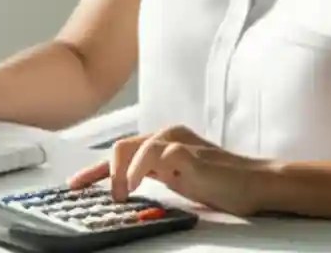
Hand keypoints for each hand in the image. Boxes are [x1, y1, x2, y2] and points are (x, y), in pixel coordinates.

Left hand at [67, 125, 273, 216]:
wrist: (254, 184)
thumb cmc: (219, 183)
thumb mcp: (177, 180)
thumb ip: (154, 176)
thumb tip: (124, 187)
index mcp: (162, 142)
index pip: (121, 152)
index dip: (95, 169)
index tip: (75, 185)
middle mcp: (166, 136)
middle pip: (121, 146)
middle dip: (100, 171)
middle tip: (93, 193)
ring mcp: (178, 141)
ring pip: (133, 147)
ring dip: (120, 172)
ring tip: (119, 195)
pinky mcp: (189, 152)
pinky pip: (156, 154)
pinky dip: (141, 168)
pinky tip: (137, 184)